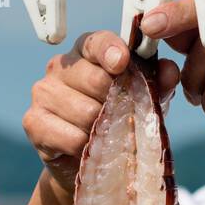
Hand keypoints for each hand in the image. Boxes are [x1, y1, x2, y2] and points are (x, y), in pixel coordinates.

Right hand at [21, 30, 180, 193]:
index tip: (122, 63)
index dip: (110, 50)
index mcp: (85, 53)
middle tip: (122, 117)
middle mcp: (59, 68)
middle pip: (95, 79)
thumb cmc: (117, 122)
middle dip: (116, 102)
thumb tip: (170, 70)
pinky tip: (88, 147)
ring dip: (103, 129)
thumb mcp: (142, 101)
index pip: (95, 42)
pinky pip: (71, 136)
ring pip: (85, 112)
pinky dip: (87, 146)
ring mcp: (43, 93)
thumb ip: (157, 83)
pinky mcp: (33, 122)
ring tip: (105, 134)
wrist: (89, 162)